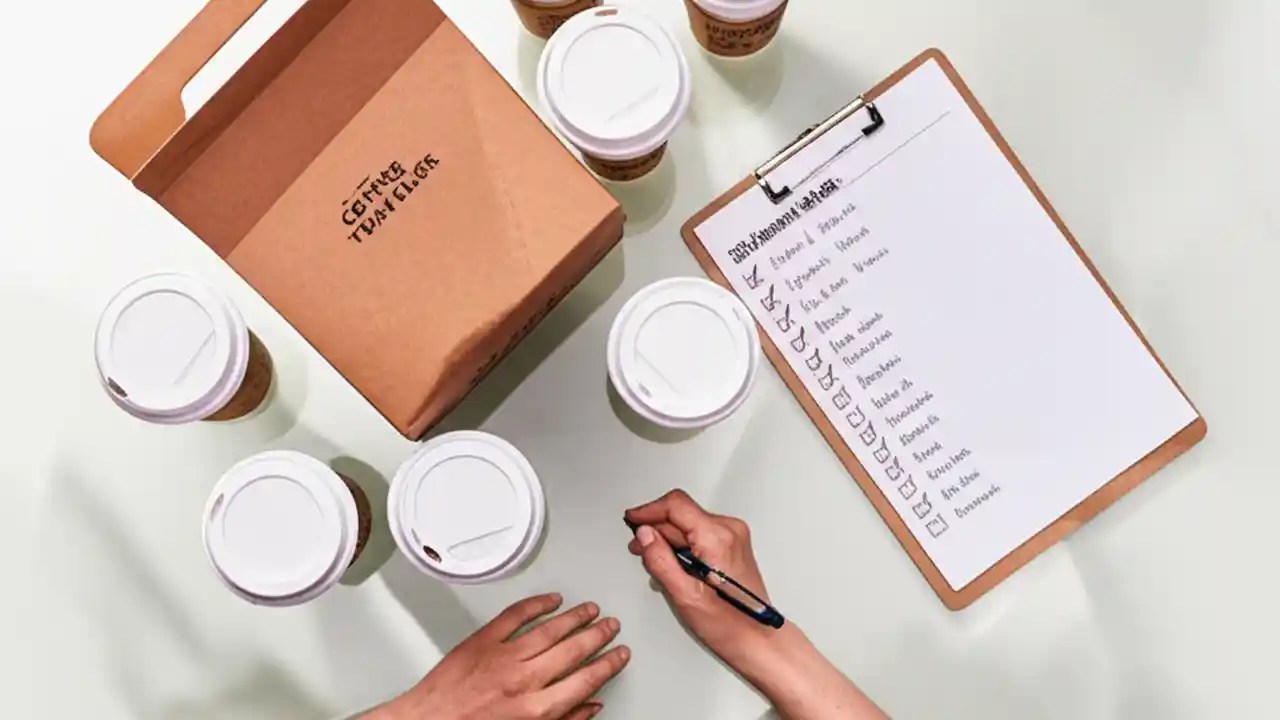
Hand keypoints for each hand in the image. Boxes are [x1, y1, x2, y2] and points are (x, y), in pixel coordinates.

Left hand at [366, 594, 629, 719]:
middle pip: (573, 650)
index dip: (609, 664)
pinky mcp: (483, 640)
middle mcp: (524, 680)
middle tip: (612, 625)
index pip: (586, 680)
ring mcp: (504, 656)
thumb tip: (591, 706)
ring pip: (550, 629)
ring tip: (591, 609)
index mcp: (536, 709)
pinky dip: (536, 604)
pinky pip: (516, 615)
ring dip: (575, 617)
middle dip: (598, 636)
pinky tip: (551, 599)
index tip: (620, 654)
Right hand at [624, 490, 778, 670]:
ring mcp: (733, 536)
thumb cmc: (729, 623)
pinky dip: (682, 544)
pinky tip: (674, 564)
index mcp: (717, 538)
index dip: (649, 510)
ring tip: (654, 560)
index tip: (632, 519)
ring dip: (668, 538)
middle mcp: (729, 530)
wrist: (757, 637)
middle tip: (639, 546)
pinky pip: (699, 533)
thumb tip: (645, 535)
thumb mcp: (685, 596)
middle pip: (681, 514)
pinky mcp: (732, 544)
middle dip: (656, 528)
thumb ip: (661, 560)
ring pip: (689, 523)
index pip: (676, 505)